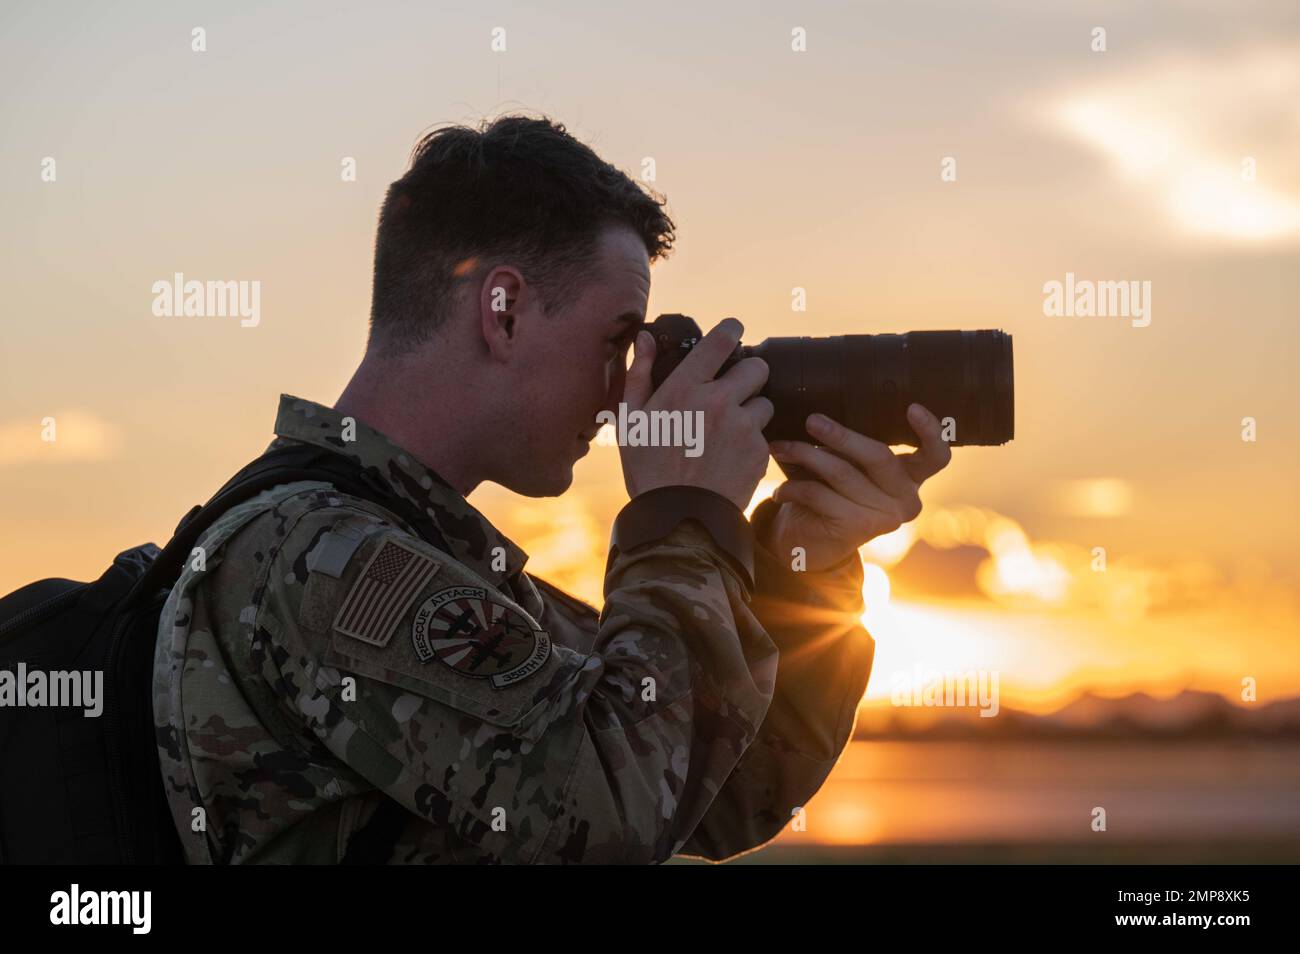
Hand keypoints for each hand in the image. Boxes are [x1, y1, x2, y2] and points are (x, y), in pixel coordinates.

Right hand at [618, 318, 772, 510]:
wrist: (677, 517)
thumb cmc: (648, 468)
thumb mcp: (632, 419)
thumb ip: (640, 373)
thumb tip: (646, 337)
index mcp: (685, 388)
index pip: (722, 340)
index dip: (731, 330)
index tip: (732, 332)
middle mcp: (718, 401)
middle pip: (756, 367)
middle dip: (748, 375)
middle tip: (733, 391)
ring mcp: (742, 427)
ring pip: (764, 402)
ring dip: (752, 411)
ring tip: (728, 431)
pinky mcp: (758, 452)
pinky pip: (764, 435)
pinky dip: (752, 442)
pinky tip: (730, 456)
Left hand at [763, 404, 952, 571]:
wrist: (815, 541)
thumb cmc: (835, 489)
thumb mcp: (851, 464)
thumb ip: (853, 444)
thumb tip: (822, 409)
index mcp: (913, 476)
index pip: (937, 456)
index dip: (931, 432)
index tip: (913, 407)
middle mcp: (907, 499)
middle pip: (878, 456)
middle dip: (841, 435)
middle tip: (812, 420)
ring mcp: (884, 517)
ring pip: (842, 473)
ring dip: (805, 455)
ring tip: (780, 447)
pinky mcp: (856, 529)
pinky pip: (820, 495)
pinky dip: (793, 487)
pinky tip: (778, 489)